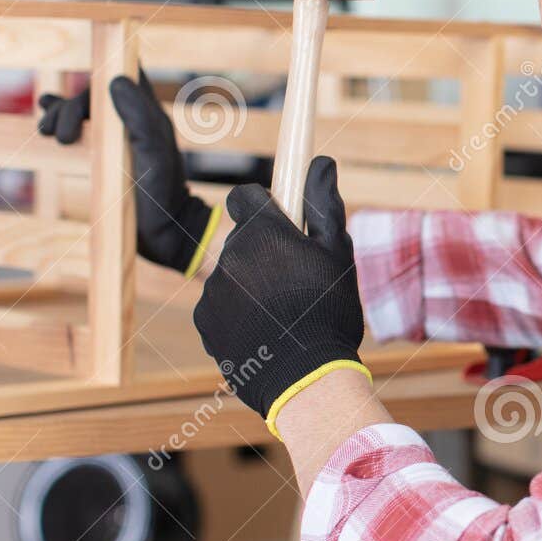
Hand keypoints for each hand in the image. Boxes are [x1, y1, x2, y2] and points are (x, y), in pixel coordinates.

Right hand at [36, 70, 218, 275]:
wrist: (163, 233)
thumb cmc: (162, 194)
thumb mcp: (153, 151)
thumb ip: (139, 115)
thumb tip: (116, 78)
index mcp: (146, 115)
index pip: (126, 76)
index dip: (106, 66)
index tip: (84, 69)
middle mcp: (130, 122)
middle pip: (93, 97)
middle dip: (70, 107)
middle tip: (58, 135)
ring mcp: (115, 139)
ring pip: (81, 112)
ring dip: (58, 113)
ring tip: (45, 130)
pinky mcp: (102, 157)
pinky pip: (77, 130)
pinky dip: (59, 119)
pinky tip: (43, 117)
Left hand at [193, 156, 367, 432]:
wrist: (306, 379)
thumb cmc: (328, 312)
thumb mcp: (338, 255)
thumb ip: (324, 205)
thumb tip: (320, 161)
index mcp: (262, 233)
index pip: (246, 196)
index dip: (264, 206)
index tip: (284, 224)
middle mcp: (229, 256)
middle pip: (242, 240)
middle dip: (264, 252)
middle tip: (295, 280)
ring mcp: (212, 291)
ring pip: (231, 274)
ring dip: (251, 284)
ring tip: (282, 314)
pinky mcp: (204, 322)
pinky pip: (220, 307)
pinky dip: (237, 314)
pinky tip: (265, 333)